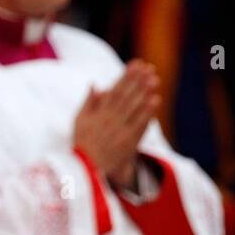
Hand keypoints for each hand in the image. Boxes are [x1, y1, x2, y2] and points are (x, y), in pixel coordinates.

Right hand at [72, 59, 160, 187]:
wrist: (87, 169)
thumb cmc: (82, 142)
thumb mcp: (79, 120)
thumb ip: (89, 102)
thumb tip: (95, 84)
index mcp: (98, 112)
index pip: (115, 90)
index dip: (125, 77)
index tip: (135, 65)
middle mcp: (110, 119)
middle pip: (126, 96)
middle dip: (137, 81)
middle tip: (148, 68)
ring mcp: (120, 130)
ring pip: (134, 108)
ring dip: (144, 92)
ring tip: (154, 80)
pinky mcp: (129, 142)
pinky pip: (140, 124)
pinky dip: (147, 112)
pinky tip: (155, 100)